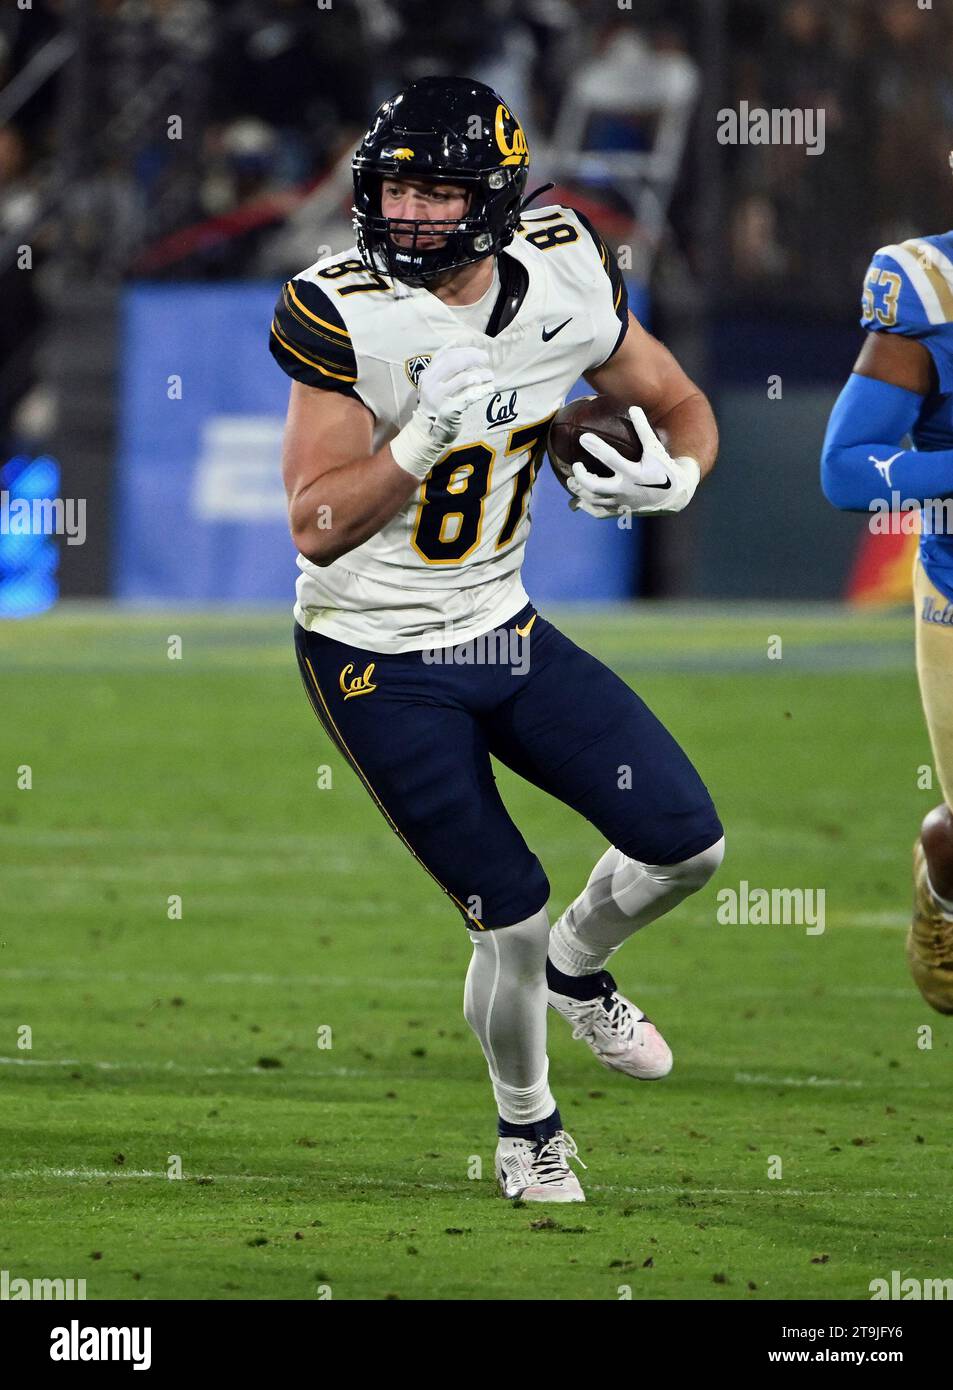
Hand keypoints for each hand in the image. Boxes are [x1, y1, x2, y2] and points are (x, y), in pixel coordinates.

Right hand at [390, 343, 492, 478]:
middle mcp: (430, 385)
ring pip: (463, 379)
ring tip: (490, 375)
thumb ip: (441, 367)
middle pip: (454, 363)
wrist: (428, 433)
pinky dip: (482, 391)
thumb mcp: (433, 384)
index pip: (446, 355)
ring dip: (480, 375)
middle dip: (472, 358)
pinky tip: (490, 389)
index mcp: (426, 375)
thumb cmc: (435, 406)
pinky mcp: (449, 411)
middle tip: (486, 358)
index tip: (478, 352)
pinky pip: (469, 397)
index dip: (464, 350)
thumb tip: (455, 342)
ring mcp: (439, 398)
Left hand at [567, 406, 700, 516]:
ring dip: (579, 491)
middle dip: (581, 476)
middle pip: (595, 486)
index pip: (611, 459)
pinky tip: (576, 502)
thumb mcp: (656, 448)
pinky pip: (598, 513)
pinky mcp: (620, 511)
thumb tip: (633, 408)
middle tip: (575, 465)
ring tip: (570, 481)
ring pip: (593, 501)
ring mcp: (622, 503)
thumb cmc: (664, 468)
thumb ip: (644, 429)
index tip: (584, 437)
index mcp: (635, 474)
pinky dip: (586, 507)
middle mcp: (626, 491)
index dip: (596, 447)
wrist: (674, 497)